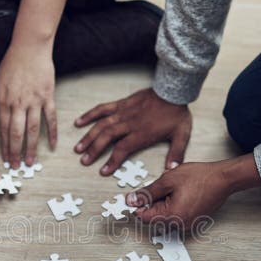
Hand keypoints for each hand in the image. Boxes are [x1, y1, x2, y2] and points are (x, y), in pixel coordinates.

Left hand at [0, 44, 56, 167]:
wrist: (30, 47)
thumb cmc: (12, 63)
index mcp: (5, 101)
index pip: (4, 128)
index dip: (4, 145)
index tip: (4, 158)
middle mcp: (19, 104)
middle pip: (17, 133)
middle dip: (15, 152)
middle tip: (16, 166)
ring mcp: (35, 101)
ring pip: (33, 129)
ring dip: (31, 147)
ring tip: (30, 161)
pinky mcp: (48, 97)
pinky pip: (51, 118)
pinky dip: (52, 132)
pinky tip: (52, 145)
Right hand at [74, 88, 191, 174]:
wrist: (173, 89)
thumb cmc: (177, 113)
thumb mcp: (181, 135)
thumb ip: (176, 153)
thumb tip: (172, 170)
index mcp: (142, 133)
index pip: (123, 149)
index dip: (112, 160)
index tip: (103, 171)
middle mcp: (130, 123)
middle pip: (107, 137)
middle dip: (94, 150)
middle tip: (84, 161)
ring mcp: (124, 112)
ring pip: (102, 125)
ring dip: (89, 136)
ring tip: (78, 148)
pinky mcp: (122, 104)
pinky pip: (103, 109)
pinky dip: (90, 115)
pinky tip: (79, 122)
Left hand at [127, 156, 260, 227]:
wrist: (223, 178)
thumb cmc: (199, 177)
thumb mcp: (167, 180)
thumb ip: (147, 193)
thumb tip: (130, 201)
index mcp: (172, 217)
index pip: (144, 217)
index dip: (138, 205)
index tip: (135, 196)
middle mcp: (180, 225)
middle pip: (154, 217)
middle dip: (153, 202)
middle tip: (163, 186)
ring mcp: (188, 224)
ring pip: (165, 216)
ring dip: (163, 202)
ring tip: (174, 188)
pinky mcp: (193, 220)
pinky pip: (176, 215)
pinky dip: (173, 204)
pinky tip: (181, 192)